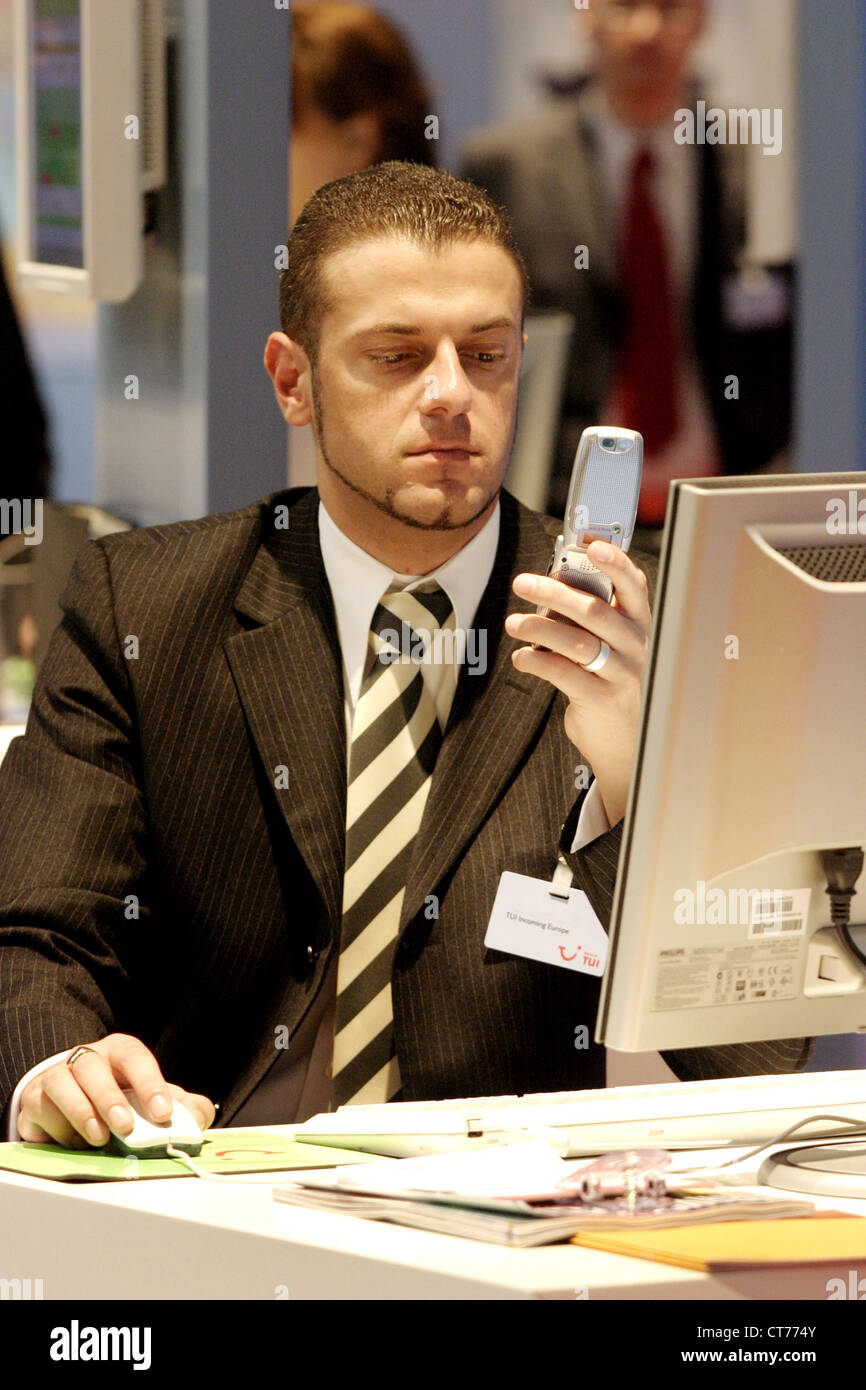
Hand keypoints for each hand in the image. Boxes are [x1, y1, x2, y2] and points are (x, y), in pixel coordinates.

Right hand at [18, 1033, 215, 1148]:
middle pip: (93, 1065)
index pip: (134, 1055)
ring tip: (99, 1138)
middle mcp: (87, 1058)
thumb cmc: (120, 1101)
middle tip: (125, 1127)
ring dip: (81, 1110)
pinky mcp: (35, 1099)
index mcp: (120, 1054)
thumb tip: (200, 1115)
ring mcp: (57, 1075)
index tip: (163, 1113)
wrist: (71, 1107)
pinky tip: (73, 1142)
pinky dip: (57, 1126)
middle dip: (109, 1096)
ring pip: (61, 1080)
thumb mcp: (153, 1101)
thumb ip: (184, 1108)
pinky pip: (40, 1107)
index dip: (149, 1081)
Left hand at [505, 540, 651, 825]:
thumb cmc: (614, 688)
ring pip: (577, 642)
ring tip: (513, 622)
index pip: (634, 585)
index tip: (586, 543)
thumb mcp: (613, 650)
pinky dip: (537, 661)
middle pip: (595, 610)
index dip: (613, 561)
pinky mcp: (602, 701)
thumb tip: (552, 586)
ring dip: (538, 627)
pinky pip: (564, 674)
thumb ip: (592, 621)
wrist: (629, 749)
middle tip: (522, 582)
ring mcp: (623, 675)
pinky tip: (521, 657)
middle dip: (554, 592)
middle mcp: (638, 647)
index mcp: (642, 626)